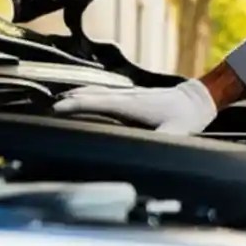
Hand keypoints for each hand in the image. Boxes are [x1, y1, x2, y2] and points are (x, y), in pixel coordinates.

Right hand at [52, 78, 216, 134]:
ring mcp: (130, 93)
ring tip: (57, 101)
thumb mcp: (175, 133)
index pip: (98, 102)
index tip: (57, 108)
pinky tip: (83, 97)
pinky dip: (89, 94)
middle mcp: (127, 95)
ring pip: (97, 91)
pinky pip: (104, 93)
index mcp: (132, 104)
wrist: (199, 98)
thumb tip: (142, 154)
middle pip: (92, 94)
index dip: (77, 104)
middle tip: (46, 106)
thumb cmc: (187, 116)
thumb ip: (159, 143)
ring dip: (77, 95)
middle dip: (70, 99)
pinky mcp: (133, 95)